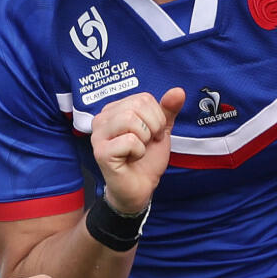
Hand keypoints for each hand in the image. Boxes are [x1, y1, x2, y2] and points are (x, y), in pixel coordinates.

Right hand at [89, 87, 180, 214]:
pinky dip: (138, 152)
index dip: (157, 117)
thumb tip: (178, 91)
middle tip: (148, 142)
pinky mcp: (101, 152)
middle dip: (153, 127)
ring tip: (139, 149)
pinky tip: (131, 159)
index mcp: (114, 110)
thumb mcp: (161, 129)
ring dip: (145, 138)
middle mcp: (102, 119)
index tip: (153, 134)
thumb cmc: (146, 158)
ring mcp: (98, 135)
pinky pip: (129, 141)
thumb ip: (168, 109)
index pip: (143, 98)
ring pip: (130, 120)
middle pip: (137, 105)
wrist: (140, 186)